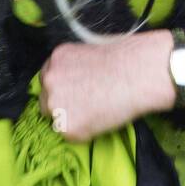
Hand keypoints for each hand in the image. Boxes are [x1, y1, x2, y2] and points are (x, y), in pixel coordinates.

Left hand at [39, 32, 174, 142]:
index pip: (47, 79)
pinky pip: (71, 135)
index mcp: (56, 58)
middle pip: (46, 100)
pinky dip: (84, 132)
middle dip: (62, 104)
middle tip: (85, 105)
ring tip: (96, 112)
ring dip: (71, 118)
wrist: (138, 74)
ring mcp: (56, 104)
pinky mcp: (67, 127)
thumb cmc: (125, 58)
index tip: (74, 92)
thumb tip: (78, 78)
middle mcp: (50, 80)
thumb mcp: (91, 50)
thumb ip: (76, 65)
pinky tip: (101, 119)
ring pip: (56, 119)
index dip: (62, 87)